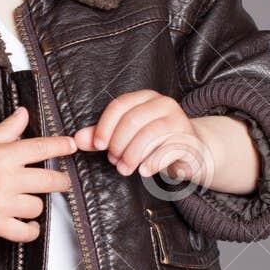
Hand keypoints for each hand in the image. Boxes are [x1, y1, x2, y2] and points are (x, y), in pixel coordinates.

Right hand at [0, 106, 75, 242]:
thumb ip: (7, 129)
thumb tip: (24, 112)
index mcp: (3, 156)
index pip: (40, 148)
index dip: (60, 146)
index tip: (71, 146)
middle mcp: (5, 179)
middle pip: (49, 181)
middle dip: (61, 181)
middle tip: (62, 182)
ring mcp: (1, 204)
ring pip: (37, 206)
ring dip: (37, 204)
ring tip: (29, 201)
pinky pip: (24, 232)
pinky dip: (31, 230)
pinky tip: (30, 225)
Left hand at [72, 90, 217, 187]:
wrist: (192, 152)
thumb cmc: (155, 143)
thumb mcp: (127, 138)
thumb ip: (102, 137)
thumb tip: (77, 140)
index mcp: (146, 98)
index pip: (120, 105)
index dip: (105, 126)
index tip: (98, 145)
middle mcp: (164, 104)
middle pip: (132, 121)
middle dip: (118, 144)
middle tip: (114, 161)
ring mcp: (179, 121)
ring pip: (149, 135)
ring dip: (132, 156)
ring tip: (125, 169)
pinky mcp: (189, 140)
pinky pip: (168, 150)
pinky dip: (152, 162)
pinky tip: (143, 171)